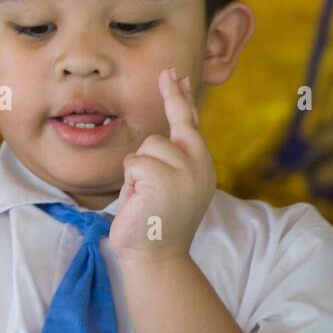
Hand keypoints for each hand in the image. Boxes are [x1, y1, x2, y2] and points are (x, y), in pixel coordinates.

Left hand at [109, 67, 215, 261]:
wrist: (156, 257)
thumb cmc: (153, 225)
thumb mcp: (167, 187)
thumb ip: (167, 162)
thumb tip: (156, 140)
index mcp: (201, 166)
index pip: (189, 124)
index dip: (180, 98)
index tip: (174, 75)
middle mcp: (200, 165)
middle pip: (168, 131)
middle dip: (161, 124)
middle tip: (164, 88)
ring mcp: (187, 171)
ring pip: (147, 148)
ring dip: (137, 172)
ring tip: (145, 198)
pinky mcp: (167, 179)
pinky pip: (135, 163)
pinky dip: (130, 182)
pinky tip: (141, 201)